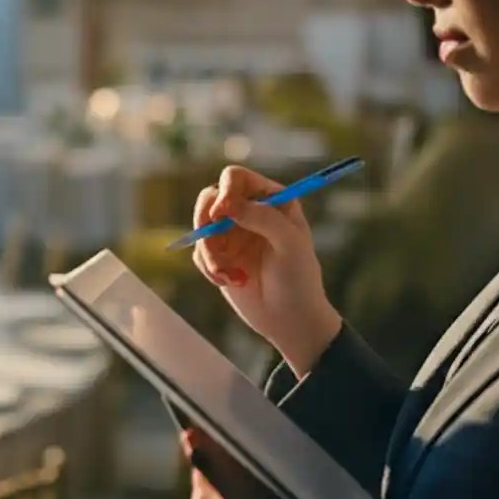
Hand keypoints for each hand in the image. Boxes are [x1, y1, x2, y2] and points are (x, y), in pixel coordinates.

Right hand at [192, 166, 340, 374]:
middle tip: (210, 243)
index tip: (221, 213)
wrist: (289, 319)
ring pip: (200, 228)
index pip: (236, 178)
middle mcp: (248, 211)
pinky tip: (231, 282)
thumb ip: (262, 218)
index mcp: (270, 199)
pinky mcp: (218, 256)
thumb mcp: (289, 244)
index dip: (225, 190)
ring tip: (227, 275)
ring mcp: (231, 234)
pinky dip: (210, 268)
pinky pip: (199, 253)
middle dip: (206, 220)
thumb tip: (226, 204)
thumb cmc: (298, 278)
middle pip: (210, 197)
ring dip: (209, 252)